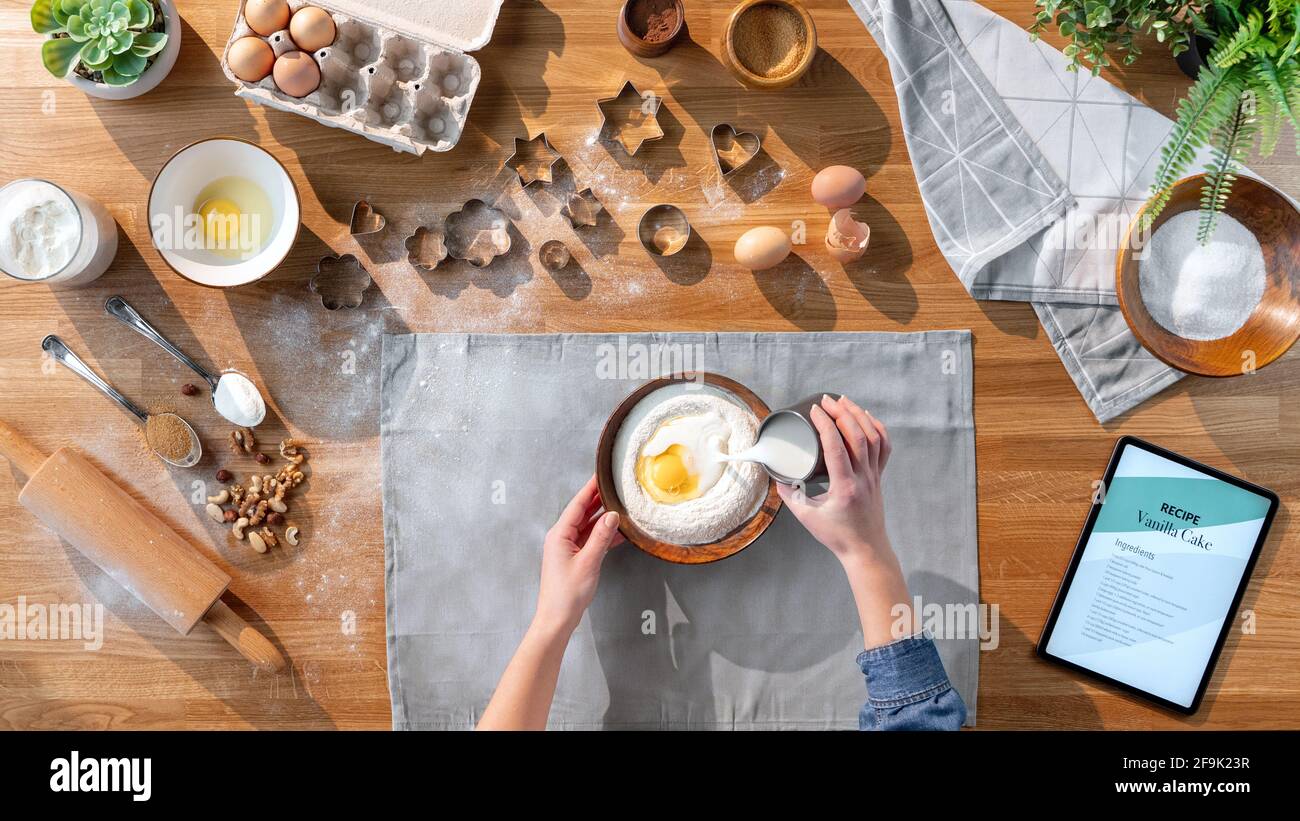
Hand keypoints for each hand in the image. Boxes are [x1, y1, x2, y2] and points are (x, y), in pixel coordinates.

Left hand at [533, 475, 623, 634]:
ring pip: (588, 526)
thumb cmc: (567, 593)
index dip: (590, 488)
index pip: (578, 504)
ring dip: (603, 518)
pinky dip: (603, 535)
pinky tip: (618, 532)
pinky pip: (590, 540)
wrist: (557, 619)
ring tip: (621, 505)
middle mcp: (561, 537)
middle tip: (615, 486)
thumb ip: (601, 537)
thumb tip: (612, 515)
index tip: (601, 474)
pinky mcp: (575, 558)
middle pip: (582, 512)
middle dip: (599, 500)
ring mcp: (568, 548)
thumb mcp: (588, 562)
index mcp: (559, 534)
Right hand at [777, 395, 893, 567]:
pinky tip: (867, 417)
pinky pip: (884, 448)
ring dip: (858, 416)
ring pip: (873, 437)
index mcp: (844, 486)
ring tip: (844, 402)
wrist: (865, 550)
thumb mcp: (807, 517)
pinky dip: (878, 428)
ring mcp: (873, 476)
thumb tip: (778, 477)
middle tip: (826, 401)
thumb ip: (789, 496)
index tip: (815, 410)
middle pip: (857, 436)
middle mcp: (863, 477)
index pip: (837, 446)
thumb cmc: (837, 536)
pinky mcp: (878, 477)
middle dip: (841, 413)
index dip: (826, 424)